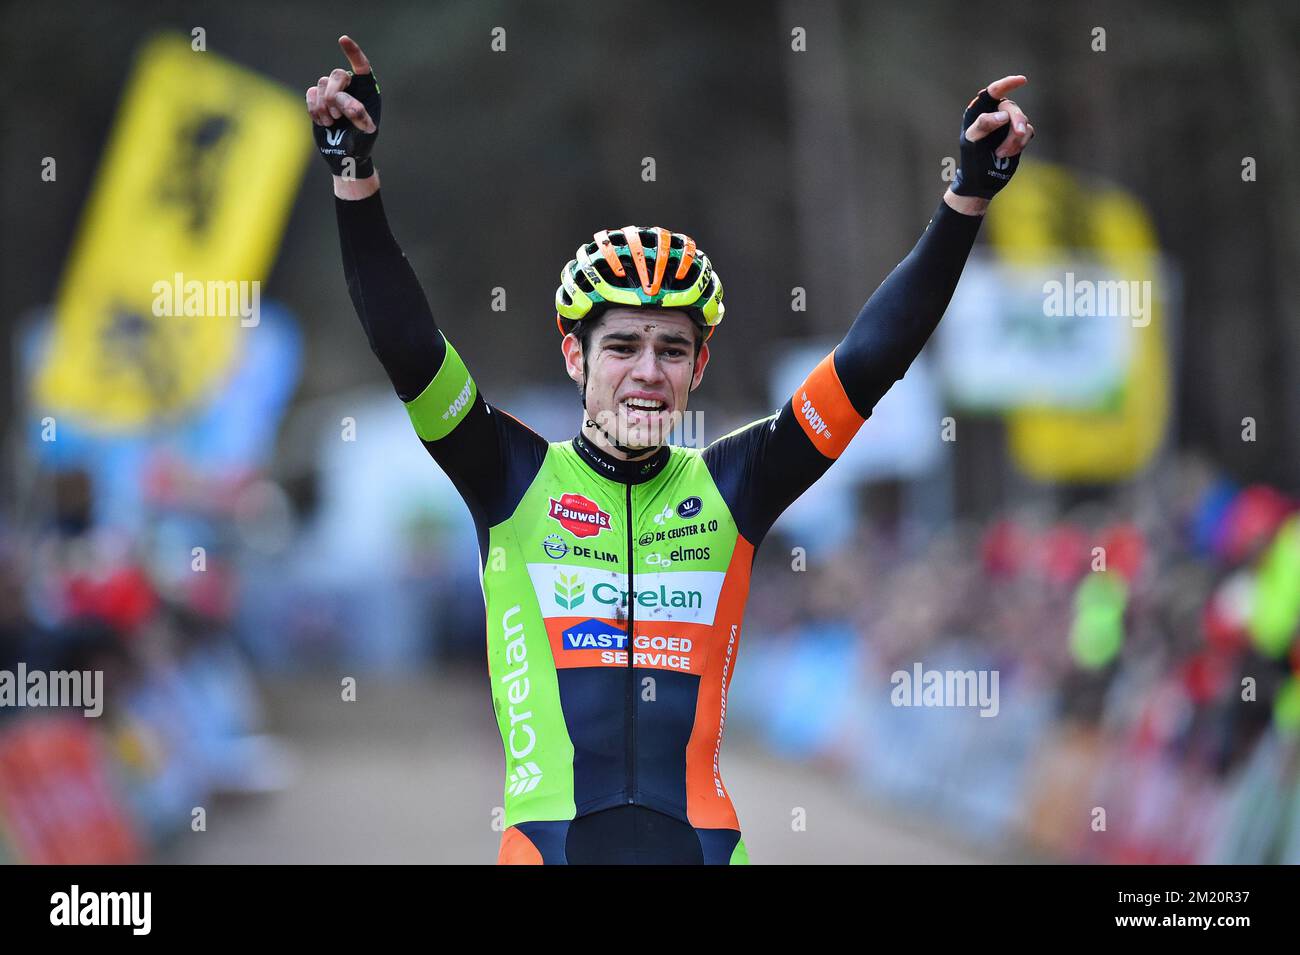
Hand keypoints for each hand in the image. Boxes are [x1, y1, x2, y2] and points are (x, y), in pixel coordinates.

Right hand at [306, 36, 380, 180]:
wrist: (345, 154)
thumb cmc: (361, 142)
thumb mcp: (365, 131)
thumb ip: (358, 115)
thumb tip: (345, 103)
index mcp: (367, 90)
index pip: (361, 65)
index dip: (352, 52)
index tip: (342, 39)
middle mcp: (350, 86)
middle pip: (336, 75)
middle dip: (335, 94)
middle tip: (339, 115)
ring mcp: (332, 91)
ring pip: (322, 84)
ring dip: (326, 107)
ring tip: (332, 123)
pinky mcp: (318, 99)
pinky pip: (311, 94)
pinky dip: (315, 110)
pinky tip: (323, 123)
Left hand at [948, 75, 1034, 203]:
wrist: (981, 180)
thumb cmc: (971, 159)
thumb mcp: (971, 142)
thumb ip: (983, 125)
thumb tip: (1003, 115)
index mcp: (979, 111)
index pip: (993, 92)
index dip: (1007, 84)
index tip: (1022, 81)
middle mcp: (995, 113)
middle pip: (1011, 108)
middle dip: (1017, 121)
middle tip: (1019, 133)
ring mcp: (1007, 124)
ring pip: (1022, 121)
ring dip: (1015, 139)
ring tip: (1001, 154)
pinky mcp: (1018, 134)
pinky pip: (1028, 132)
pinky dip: (1020, 144)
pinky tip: (1008, 154)